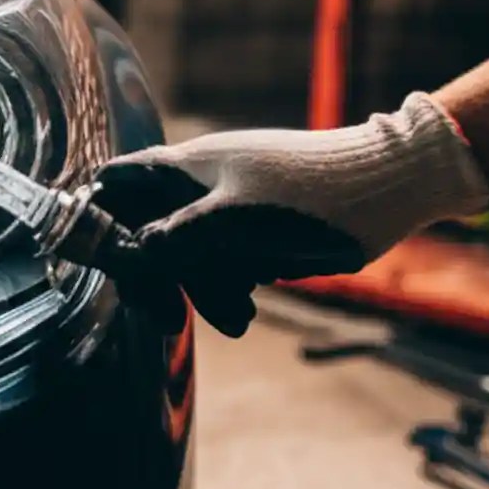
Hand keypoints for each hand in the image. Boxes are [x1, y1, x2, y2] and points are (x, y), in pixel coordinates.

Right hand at [91, 93, 488, 337]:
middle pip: (151, 228)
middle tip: (165, 319)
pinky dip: (230, 285)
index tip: (105, 263)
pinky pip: (224, 258)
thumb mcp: (231, 223)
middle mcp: (201, 181)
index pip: (118, 183)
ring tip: (237, 321)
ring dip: (202, 289)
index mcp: (186, 167)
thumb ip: (175, 237)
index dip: (100, 219)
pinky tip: (249, 310)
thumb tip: (134, 251)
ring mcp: (230, 202)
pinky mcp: (257, 224)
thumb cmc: (308, 197)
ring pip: (191, 251)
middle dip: (157, 276)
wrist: (389, 187)